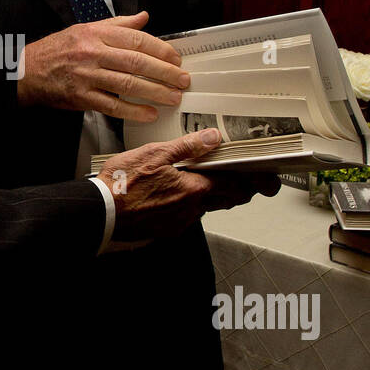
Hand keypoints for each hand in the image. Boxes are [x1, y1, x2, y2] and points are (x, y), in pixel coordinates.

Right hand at [17, 10, 189, 121]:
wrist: (27, 71)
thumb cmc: (57, 50)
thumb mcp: (86, 28)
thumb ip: (117, 24)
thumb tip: (144, 18)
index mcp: (97, 33)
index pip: (137, 40)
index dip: (161, 50)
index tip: (176, 59)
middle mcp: (93, 53)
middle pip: (137, 62)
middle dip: (165, 73)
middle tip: (182, 81)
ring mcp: (87, 76)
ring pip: (128, 84)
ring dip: (155, 92)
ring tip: (172, 97)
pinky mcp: (81, 97)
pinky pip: (112, 105)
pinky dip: (133, 111)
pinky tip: (149, 113)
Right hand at [97, 129, 276, 241]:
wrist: (99, 214)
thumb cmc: (121, 184)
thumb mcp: (155, 154)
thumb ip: (187, 146)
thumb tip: (213, 138)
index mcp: (193, 190)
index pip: (235, 186)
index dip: (256, 182)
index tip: (270, 181)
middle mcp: (190, 210)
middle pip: (227, 200)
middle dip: (240, 190)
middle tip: (251, 181)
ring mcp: (178, 223)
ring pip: (207, 208)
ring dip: (214, 196)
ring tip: (213, 182)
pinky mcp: (165, 230)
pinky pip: (187, 216)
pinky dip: (191, 204)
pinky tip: (180, 194)